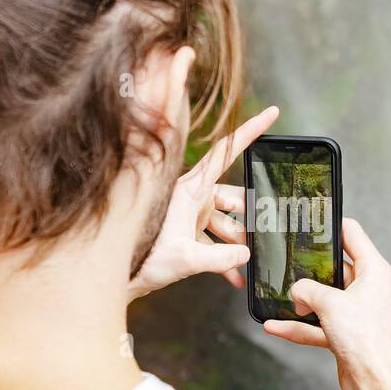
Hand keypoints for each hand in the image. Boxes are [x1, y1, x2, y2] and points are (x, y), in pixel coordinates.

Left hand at [129, 105, 279, 300]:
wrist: (119, 275)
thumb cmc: (141, 258)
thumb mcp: (186, 259)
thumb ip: (221, 258)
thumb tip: (245, 255)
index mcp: (191, 189)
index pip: (226, 152)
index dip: (250, 131)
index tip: (270, 113)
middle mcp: (192, 196)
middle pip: (234, 195)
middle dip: (250, 215)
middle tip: (264, 232)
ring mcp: (190, 213)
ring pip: (226, 219)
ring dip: (237, 241)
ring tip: (246, 261)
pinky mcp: (187, 231)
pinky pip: (214, 240)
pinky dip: (225, 257)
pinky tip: (235, 276)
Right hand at [263, 218, 390, 389]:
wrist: (374, 383)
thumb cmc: (366, 341)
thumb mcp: (330, 303)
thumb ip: (307, 289)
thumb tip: (296, 291)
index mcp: (374, 270)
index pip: (352, 234)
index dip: (331, 224)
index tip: (311, 218)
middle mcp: (367, 288)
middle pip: (334, 266)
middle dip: (309, 266)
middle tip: (286, 256)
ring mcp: (356, 311)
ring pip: (322, 297)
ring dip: (300, 299)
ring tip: (277, 294)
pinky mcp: (345, 333)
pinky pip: (317, 324)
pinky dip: (298, 325)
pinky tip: (275, 325)